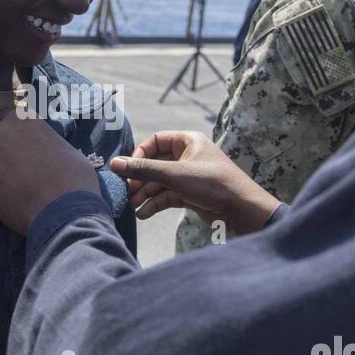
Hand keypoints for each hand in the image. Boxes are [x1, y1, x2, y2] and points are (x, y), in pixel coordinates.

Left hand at [0, 108, 99, 235]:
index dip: (18, 132)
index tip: (26, 144)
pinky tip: (16, 202)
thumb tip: (43, 151)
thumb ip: (44, 143)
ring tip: (20, 189)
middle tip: (25, 169)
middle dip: (7, 152)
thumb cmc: (72, 175)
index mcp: (20, 119)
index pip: (11, 116)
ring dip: (1, 173)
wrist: (62, 210)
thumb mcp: (63, 147)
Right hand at [109, 131, 280, 236]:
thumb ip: (143, 170)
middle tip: (128, 192)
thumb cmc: (211, 183)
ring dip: (145, 193)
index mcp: (188, 141)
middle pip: (155, 164)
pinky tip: (144, 214)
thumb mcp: (174, 174)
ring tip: (132, 206)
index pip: (155, 141)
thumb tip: (114, 164)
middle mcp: (188, 156)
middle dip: (140, 179)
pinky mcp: (190, 194)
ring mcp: (189, 176)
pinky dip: (155, 203)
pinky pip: (167, 195)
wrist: (241, 209)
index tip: (129, 170)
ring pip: (160, 182)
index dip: (139, 155)